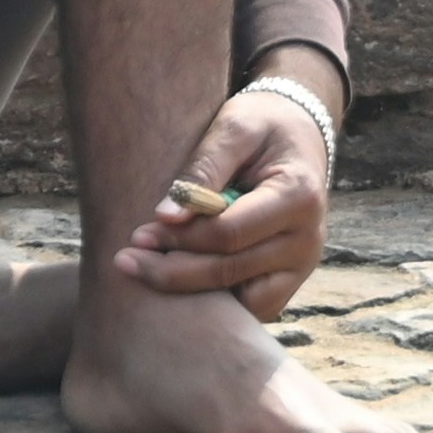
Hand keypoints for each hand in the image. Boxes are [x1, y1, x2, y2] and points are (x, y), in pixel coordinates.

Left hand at [113, 70, 334, 321]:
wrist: (299, 135)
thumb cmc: (261, 125)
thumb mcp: (233, 127)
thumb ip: (202, 169)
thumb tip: (166, 217)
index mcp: (298, 196)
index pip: (229, 234)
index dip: (180, 239)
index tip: (137, 235)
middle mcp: (308, 240)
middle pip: (231, 272)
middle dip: (173, 271)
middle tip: (125, 261)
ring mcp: (302, 266)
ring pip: (243, 302)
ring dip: (191, 295)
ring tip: (144, 272)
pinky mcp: (289, 280)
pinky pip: (252, 307)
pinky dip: (216, 304)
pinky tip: (176, 281)